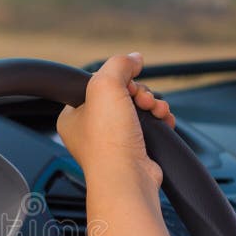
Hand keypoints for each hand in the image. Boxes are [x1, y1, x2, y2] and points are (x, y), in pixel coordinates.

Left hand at [57, 53, 174, 189]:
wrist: (128, 177)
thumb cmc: (108, 140)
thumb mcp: (105, 85)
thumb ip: (118, 64)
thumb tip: (134, 58)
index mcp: (73, 116)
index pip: (95, 85)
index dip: (115, 79)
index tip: (125, 83)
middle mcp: (90, 130)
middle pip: (120, 95)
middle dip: (139, 92)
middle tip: (142, 100)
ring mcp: (112, 142)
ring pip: (137, 109)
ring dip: (152, 104)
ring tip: (156, 110)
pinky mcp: (133, 150)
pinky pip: (149, 125)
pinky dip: (160, 119)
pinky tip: (163, 120)